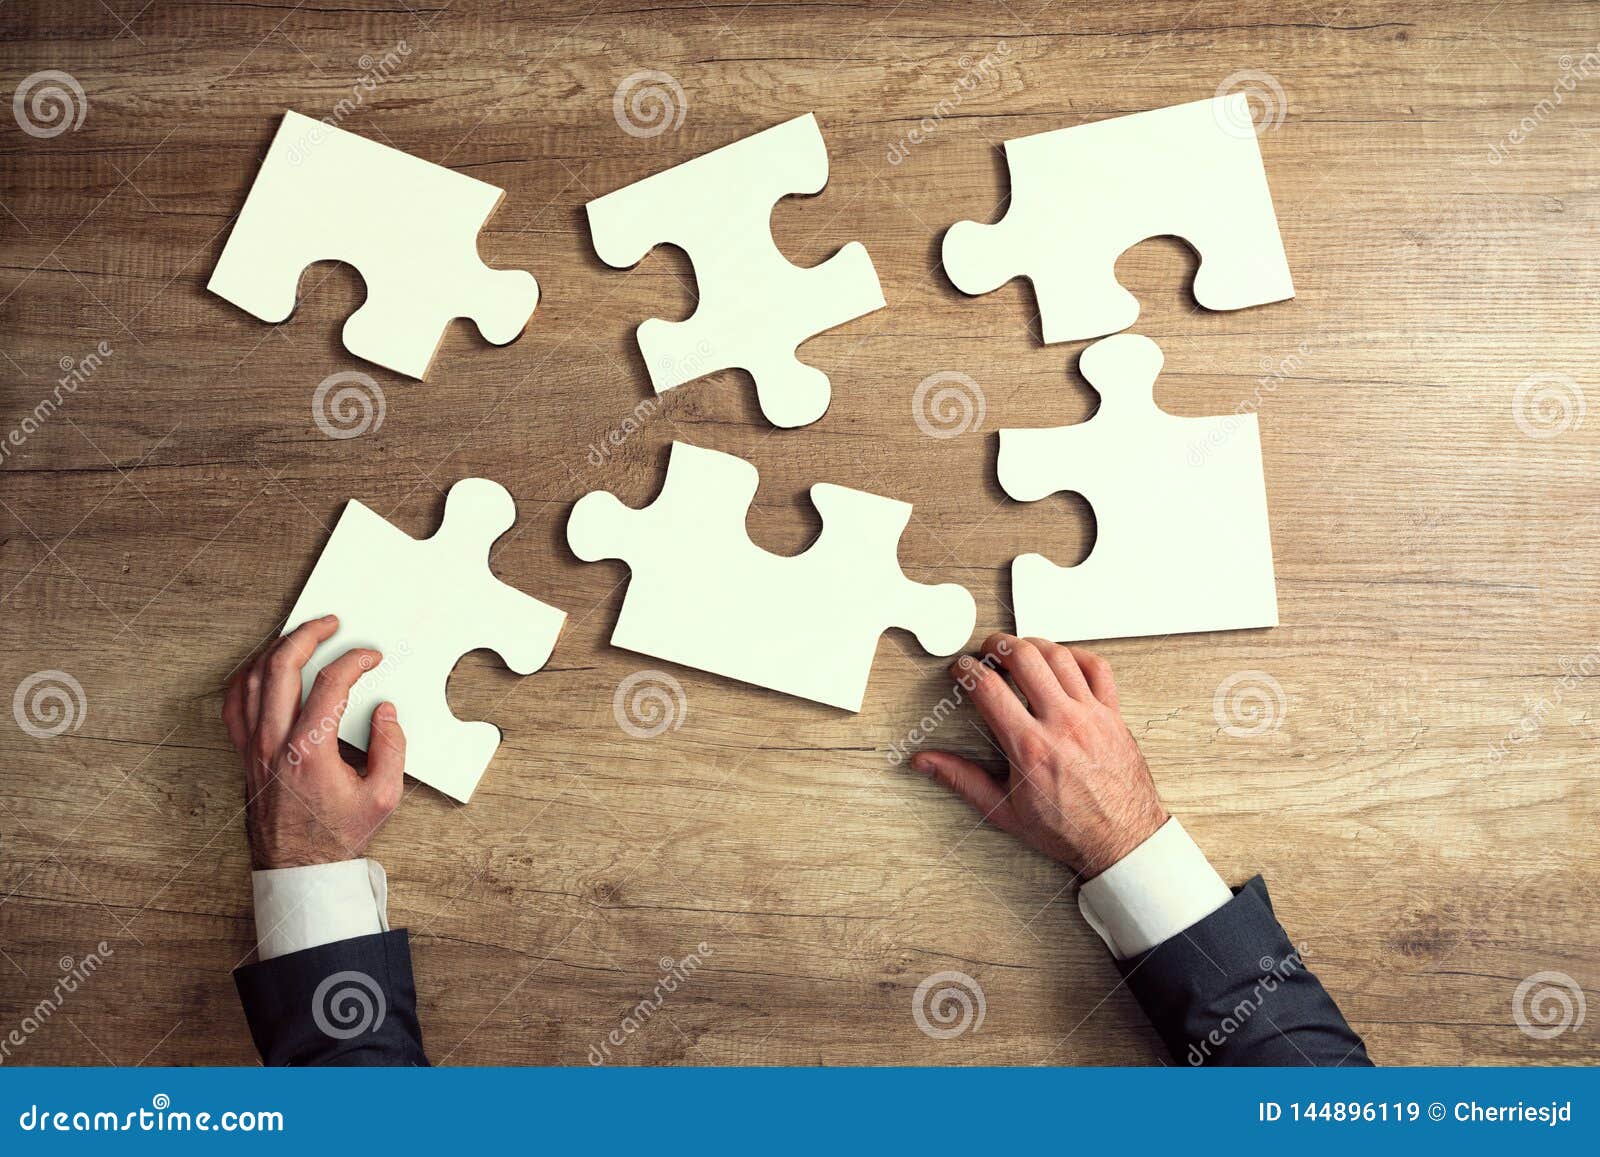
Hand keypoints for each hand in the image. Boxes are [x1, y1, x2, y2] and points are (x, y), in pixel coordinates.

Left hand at [222, 614, 405, 869]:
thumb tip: (384, 712)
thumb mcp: (383, 796)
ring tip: (298, 635)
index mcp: (310, 750)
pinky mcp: (243, 752)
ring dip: (276, 648)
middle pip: (282, 666)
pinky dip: (246, 675)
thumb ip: (391, 748)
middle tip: (329, 624)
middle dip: (308, 634)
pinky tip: (261, 666)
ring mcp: (252, 746)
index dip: (354, 661)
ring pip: (251, 677)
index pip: (331, 684)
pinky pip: (233, 701)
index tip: (369, 657)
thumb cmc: (335, 834)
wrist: (297, 866)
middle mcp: (274, 742)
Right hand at [912, 634, 1167, 878]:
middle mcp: (1061, 724)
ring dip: (1033, 645)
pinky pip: (1097, 668)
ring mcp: (1090, 715)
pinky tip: (1063, 662)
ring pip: (1059, 656)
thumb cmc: (1068, 829)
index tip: (961, 670)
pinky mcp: (1113, 714)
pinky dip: (1076, 656)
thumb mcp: (1005, 810)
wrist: (1121, 840)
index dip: (967, 670)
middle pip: (1024, 658)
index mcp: (1030, 747)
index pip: (988, 688)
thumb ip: (962, 780)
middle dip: (997, 645)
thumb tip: (927, 763)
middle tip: (988, 651)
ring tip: (1020, 651)